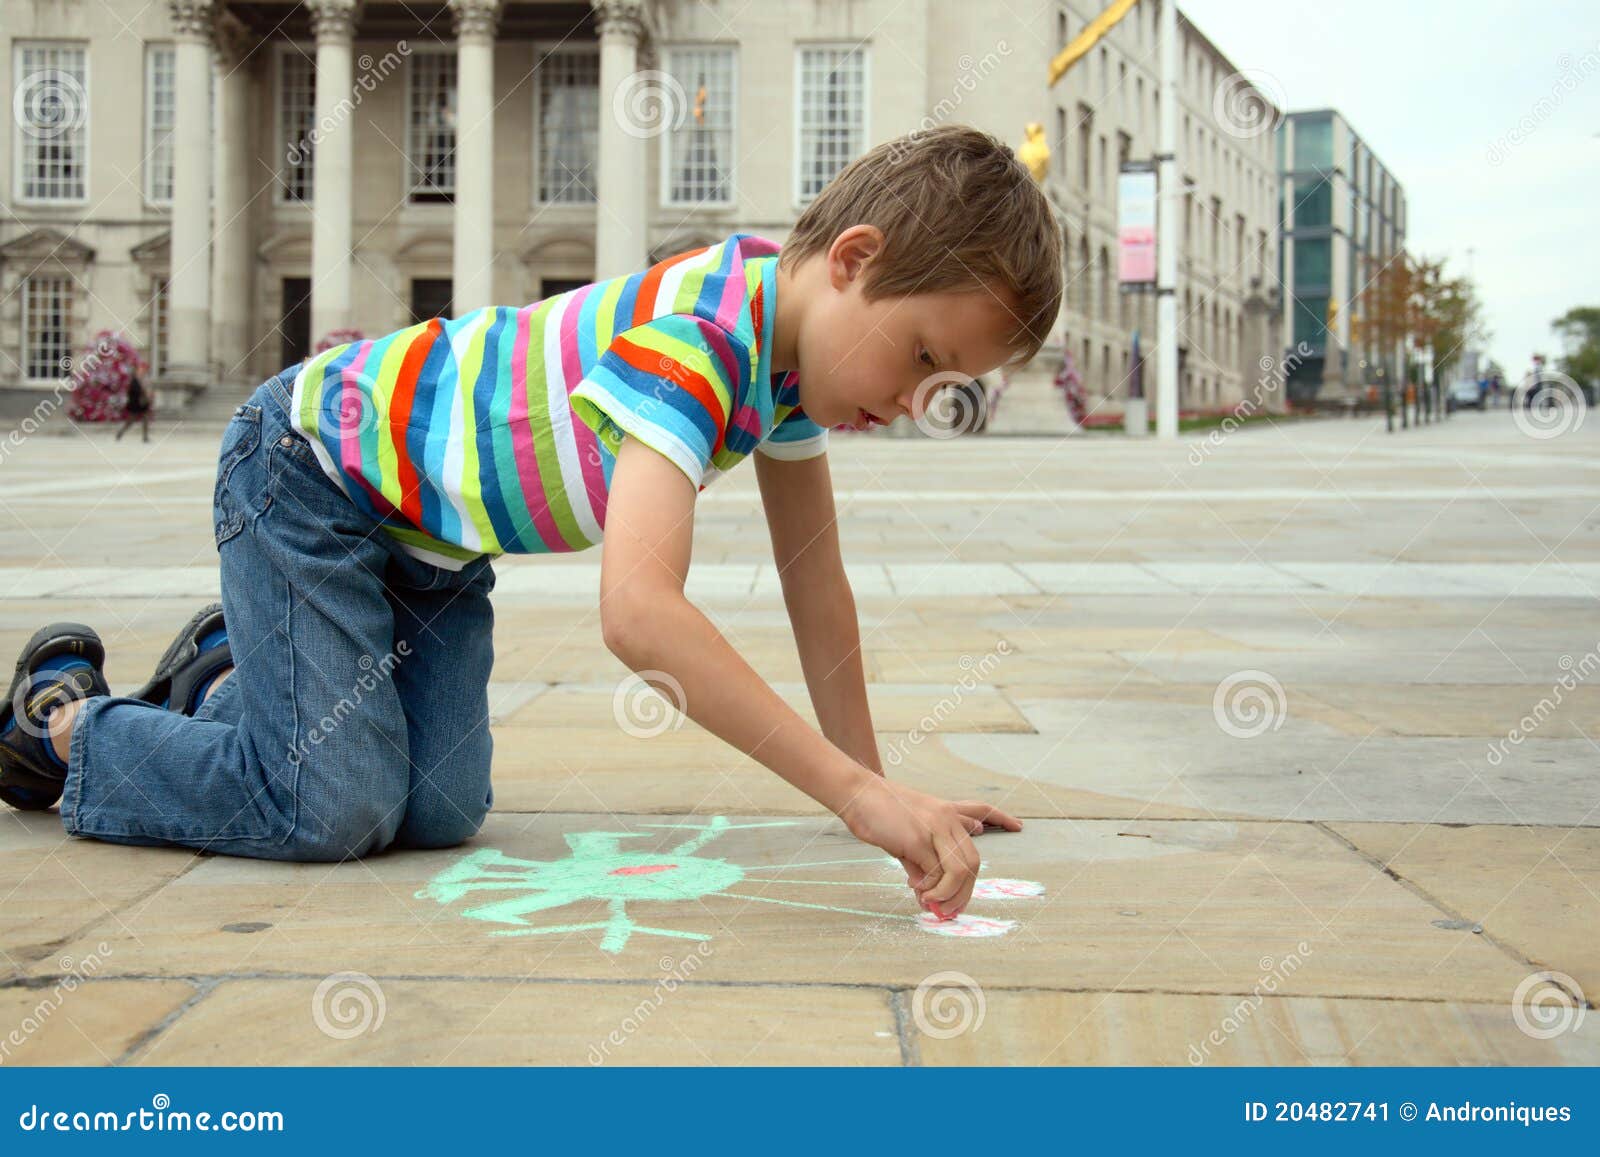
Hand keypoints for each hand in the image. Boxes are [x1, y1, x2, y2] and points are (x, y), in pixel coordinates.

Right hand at [837, 776, 1021, 918]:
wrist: (857, 794)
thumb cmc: (878, 812)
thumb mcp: (908, 832)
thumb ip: (922, 859)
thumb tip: (926, 893)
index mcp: (944, 812)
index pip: (980, 812)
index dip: (1001, 819)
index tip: (1019, 826)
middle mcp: (946, 818)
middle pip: (973, 860)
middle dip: (966, 891)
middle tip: (952, 909)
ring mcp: (934, 828)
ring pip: (960, 871)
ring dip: (949, 896)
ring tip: (933, 905)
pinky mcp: (918, 840)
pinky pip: (934, 874)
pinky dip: (929, 890)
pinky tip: (916, 890)